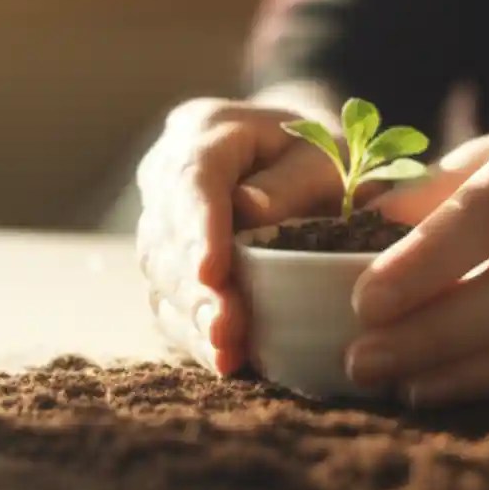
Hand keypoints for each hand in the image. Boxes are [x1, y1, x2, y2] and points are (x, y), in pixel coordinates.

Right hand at [136, 98, 344, 373]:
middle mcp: (167, 173)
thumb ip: (295, 180)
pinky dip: (194, 332)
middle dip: (196, 288)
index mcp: (204, 130)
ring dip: (193, 316)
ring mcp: (161, 218)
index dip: (199, 228)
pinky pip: (168, 300)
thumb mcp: (328, 157)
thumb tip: (250, 212)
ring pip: (160, 271)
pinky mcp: (167, 262)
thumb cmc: (324, 157)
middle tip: (227, 330)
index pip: (192, 178)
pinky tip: (223, 359)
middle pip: (168, 232)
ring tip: (227, 352)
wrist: (304, 165)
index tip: (212, 272)